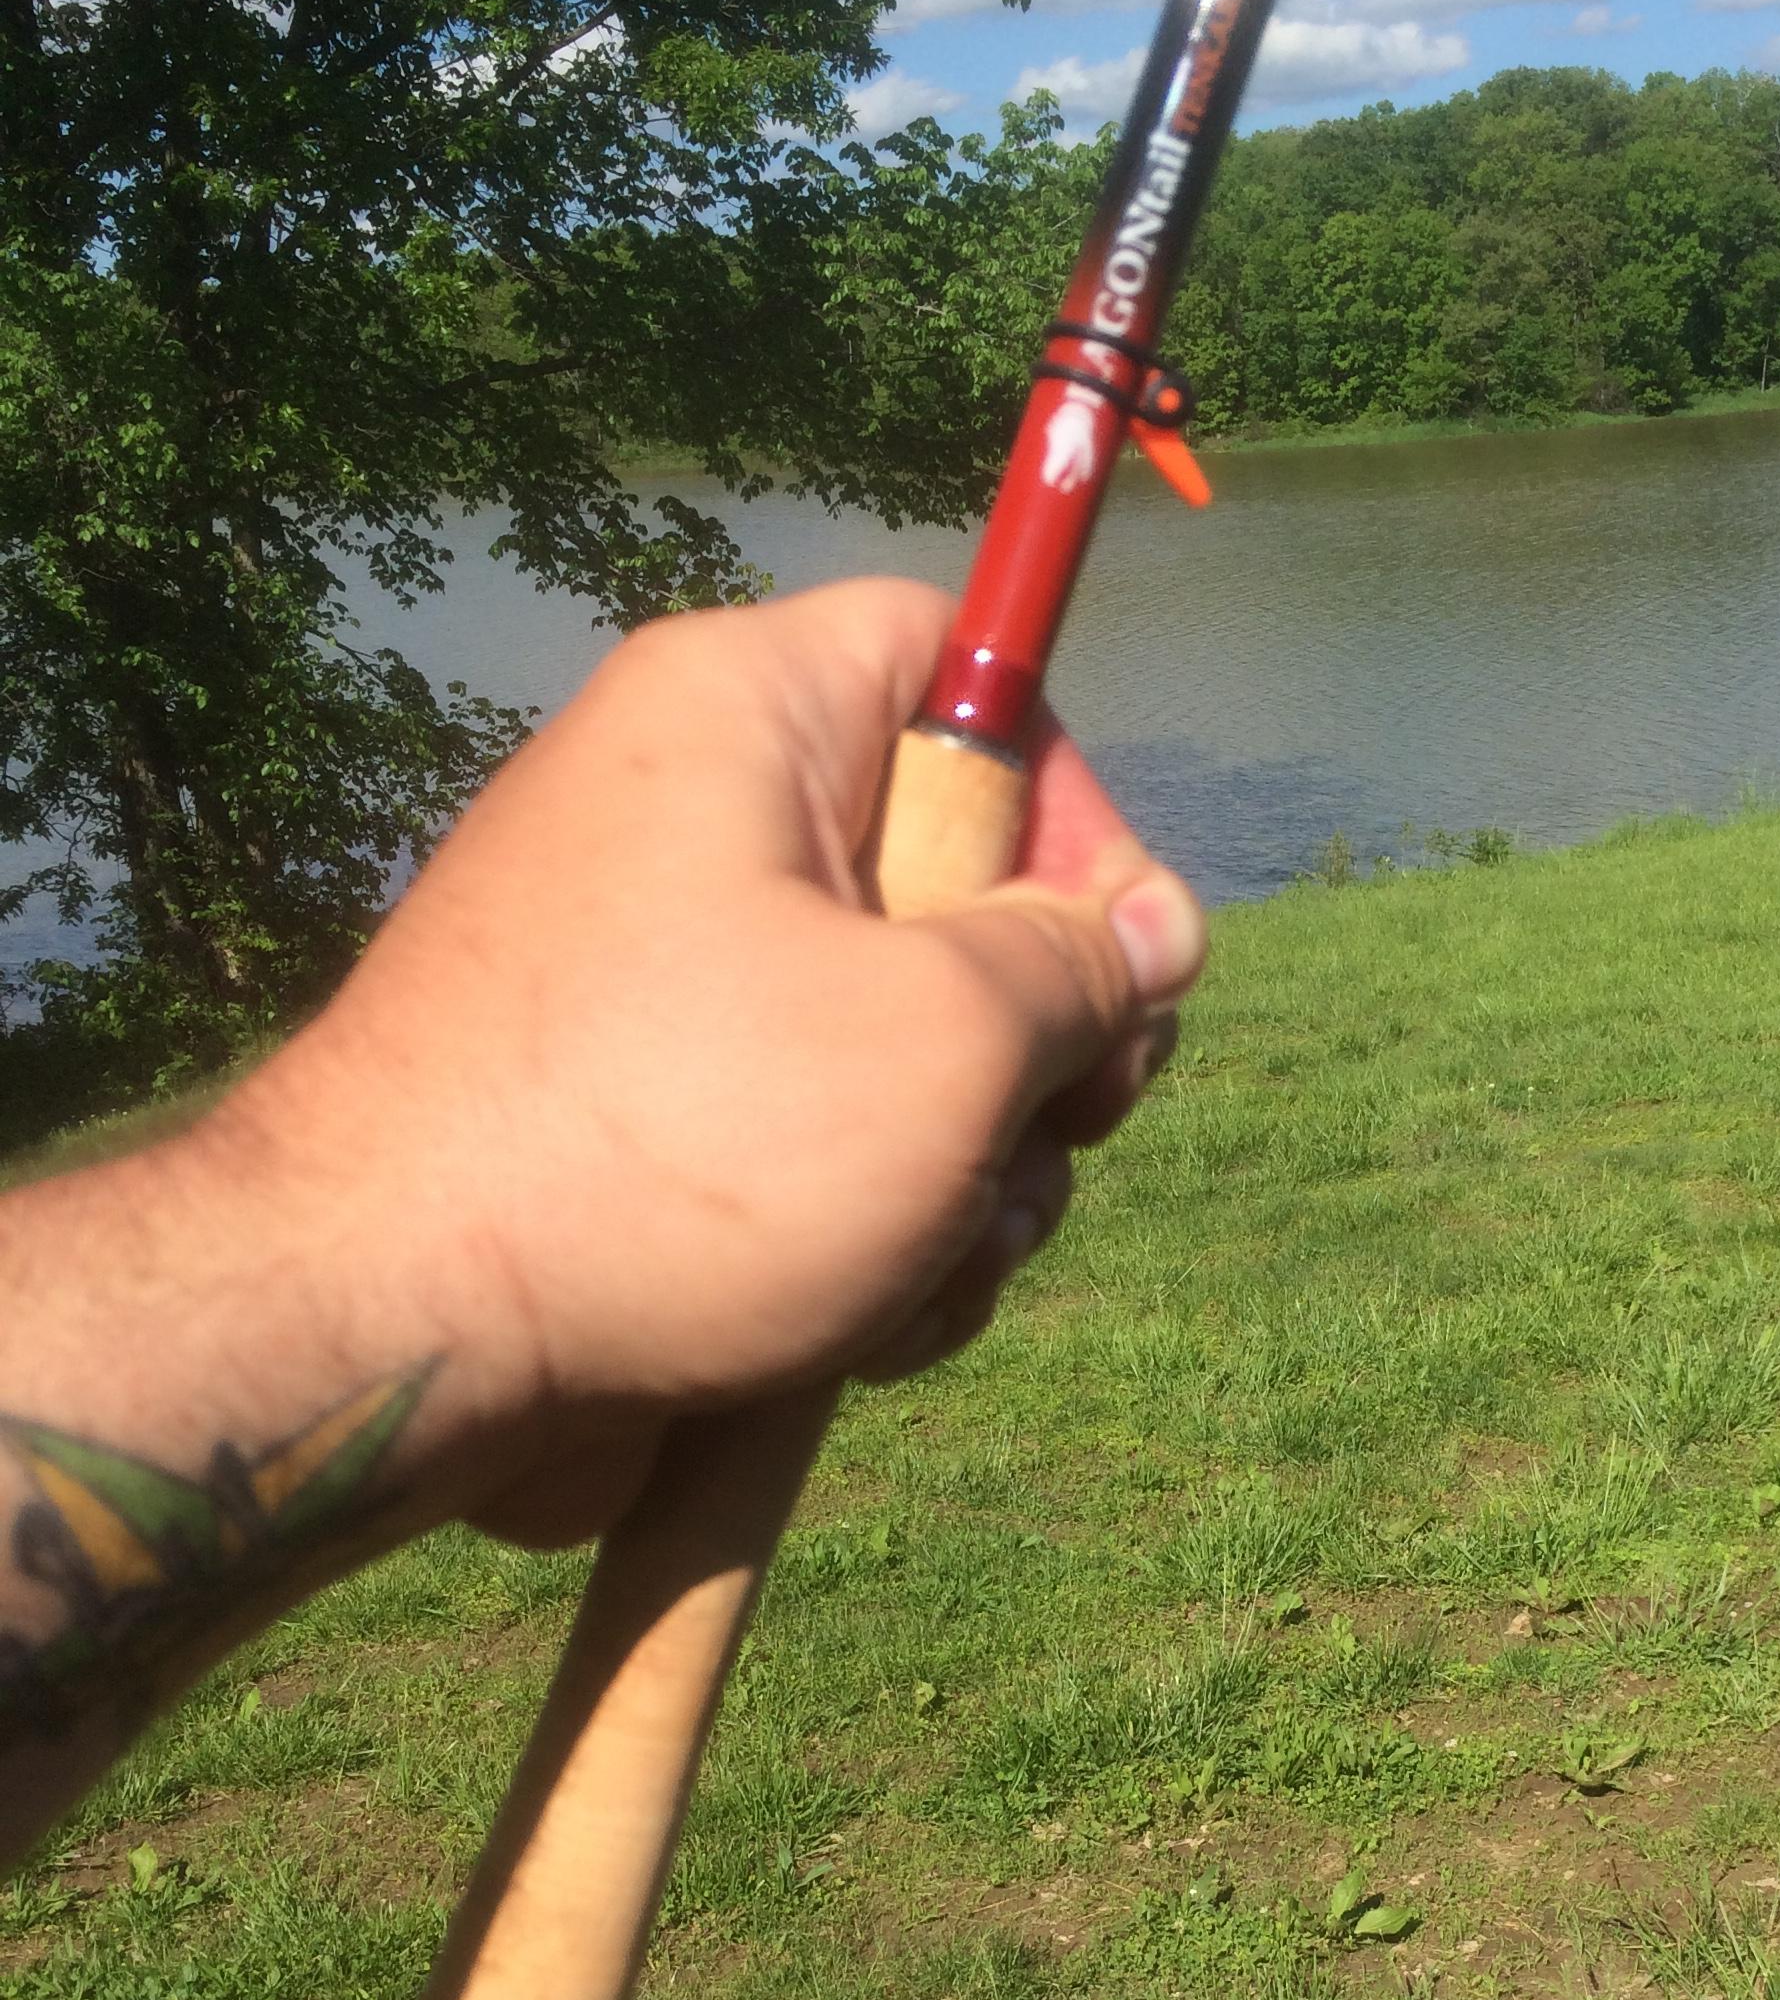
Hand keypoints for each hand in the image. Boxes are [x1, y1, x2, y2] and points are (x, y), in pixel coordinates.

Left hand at [226, 577, 1204, 1540]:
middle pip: (958, 889)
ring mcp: (668, 995)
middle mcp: (693, 830)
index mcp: (743, 719)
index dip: (1069, 790)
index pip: (956, 659)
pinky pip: (823, 1159)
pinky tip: (854, 1332)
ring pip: (909, 1057)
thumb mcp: (946, 1039)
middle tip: (1056, 1132)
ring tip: (920, 1270)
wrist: (402, 1340)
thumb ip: (1080, 965)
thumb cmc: (676, 1153)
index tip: (1121, 943)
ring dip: (970, 1183)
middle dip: (1037, 1045)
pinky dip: (871, 1245)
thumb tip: (1156, 933)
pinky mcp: (654, 1136)